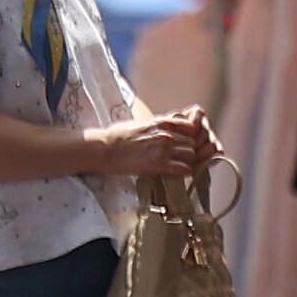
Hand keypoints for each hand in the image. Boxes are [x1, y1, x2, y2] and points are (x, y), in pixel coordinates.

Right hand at [99, 111, 214, 178]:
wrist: (105, 148)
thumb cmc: (118, 136)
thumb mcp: (143, 124)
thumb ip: (158, 126)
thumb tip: (166, 128)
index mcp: (162, 122)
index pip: (189, 127)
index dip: (188, 136)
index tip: (183, 143)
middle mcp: (166, 134)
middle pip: (191, 142)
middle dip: (187, 150)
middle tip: (181, 158)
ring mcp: (164, 149)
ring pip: (190, 155)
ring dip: (186, 161)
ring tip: (178, 166)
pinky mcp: (159, 164)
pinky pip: (183, 168)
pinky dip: (183, 172)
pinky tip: (178, 174)